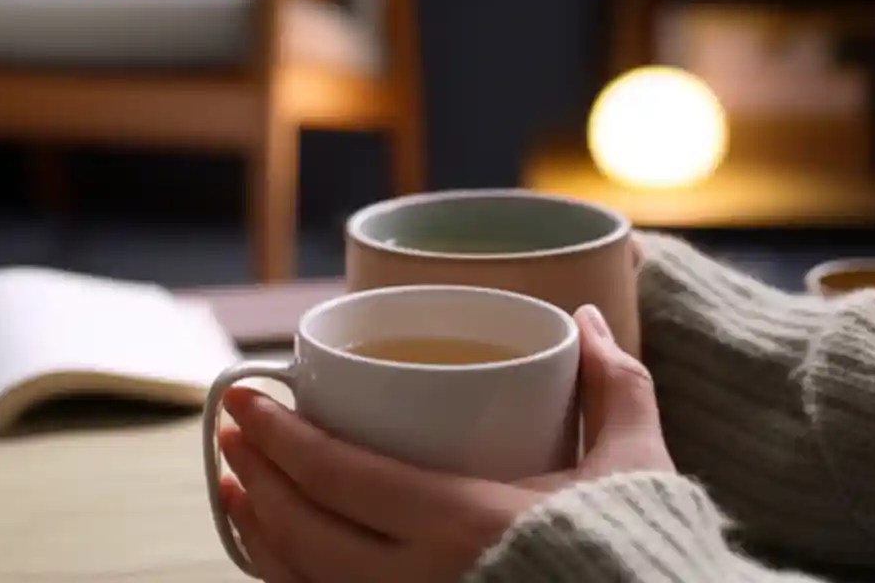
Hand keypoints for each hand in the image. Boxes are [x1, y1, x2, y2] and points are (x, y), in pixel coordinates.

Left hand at [218, 304, 673, 582]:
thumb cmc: (641, 551)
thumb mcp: (636, 464)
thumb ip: (613, 386)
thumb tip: (586, 318)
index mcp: (468, 524)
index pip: (343, 477)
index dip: (280, 439)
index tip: (244, 401)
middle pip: (305, 530)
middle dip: (256, 476)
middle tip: (233, 431)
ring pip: (304, 582)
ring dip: (257, 529)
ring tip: (234, 484)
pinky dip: (286, 579)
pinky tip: (275, 552)